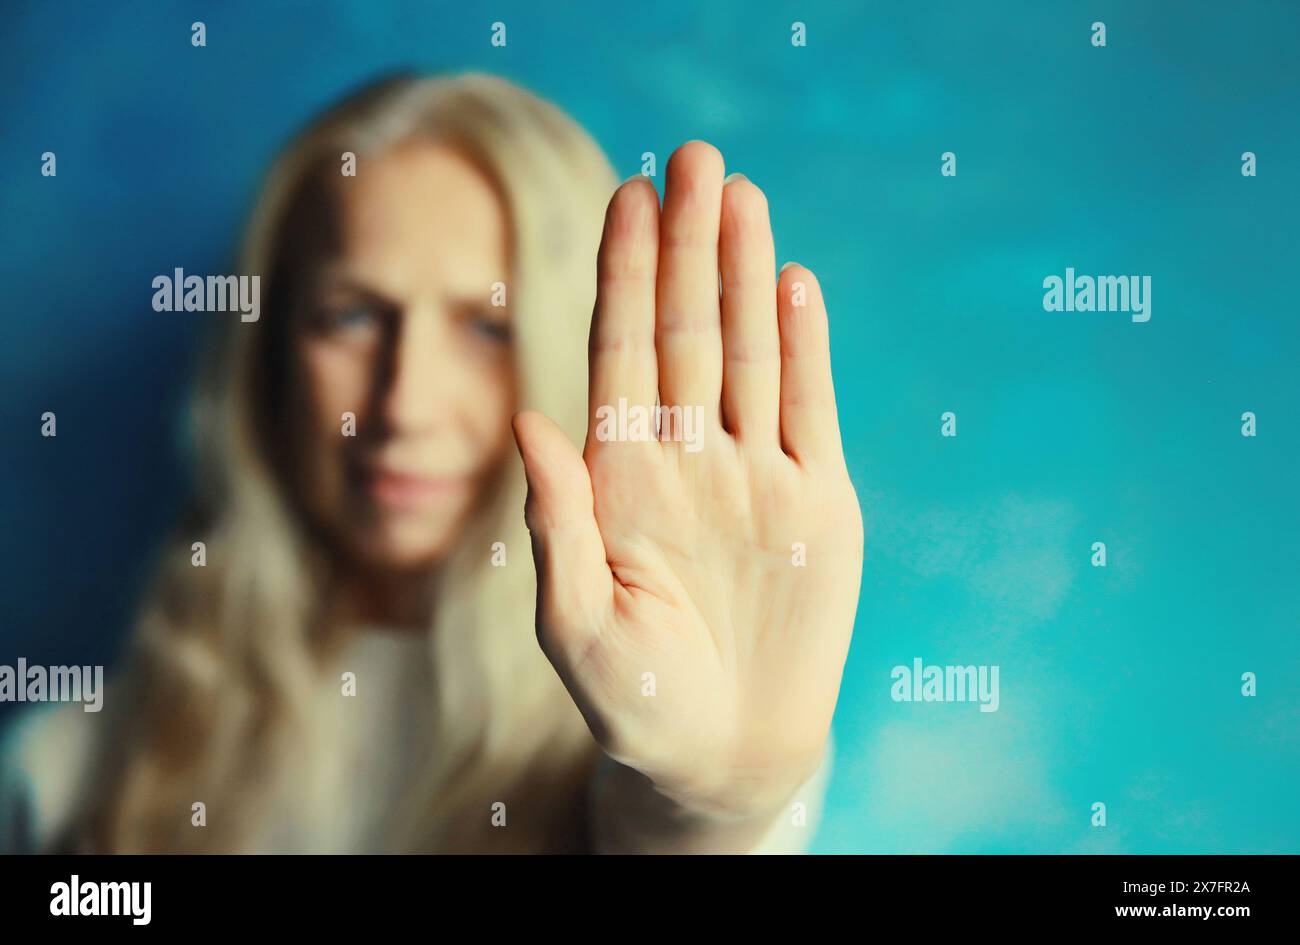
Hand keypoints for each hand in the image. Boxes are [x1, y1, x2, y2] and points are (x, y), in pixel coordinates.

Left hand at [512, 141, 862, 820]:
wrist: (720, 755)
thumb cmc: (633, 702)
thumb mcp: (575, 622)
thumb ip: (557, 523)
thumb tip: (532, 424)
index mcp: (619, 477)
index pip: (620, 355)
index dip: (623, 277)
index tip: (624, 196)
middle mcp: (686, 458)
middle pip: (686, 333)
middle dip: (686, 248)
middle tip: (691, 158)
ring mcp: (754, 475)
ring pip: (749, 354)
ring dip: (745, 275)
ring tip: (740, 196)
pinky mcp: (817, 504)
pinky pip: (809, 411)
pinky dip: (804, 349)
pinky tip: (793, 283)